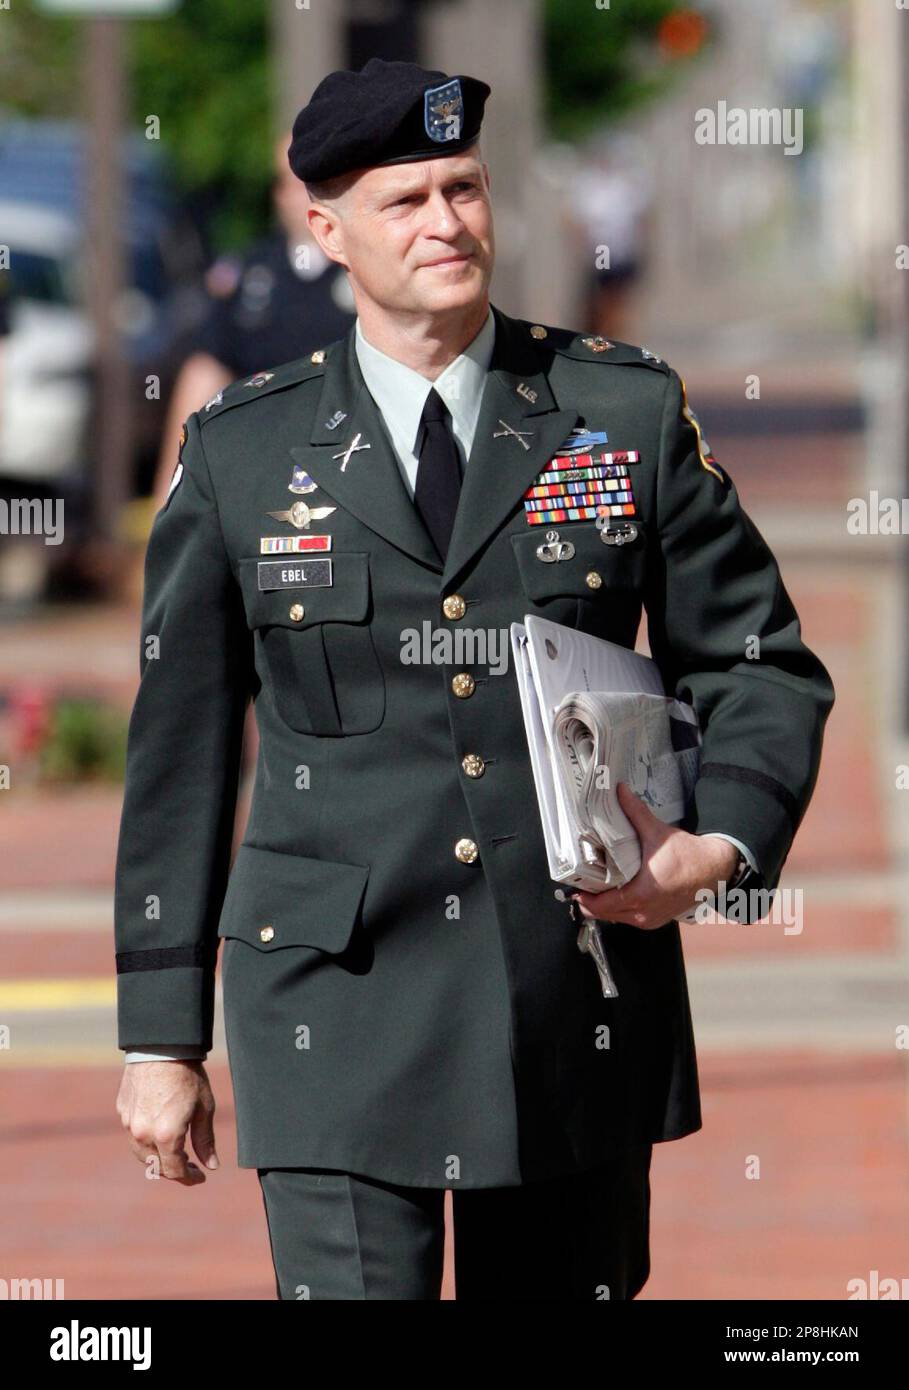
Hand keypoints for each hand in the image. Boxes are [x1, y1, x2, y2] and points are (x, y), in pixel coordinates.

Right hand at [117, 1060, 217, 1184]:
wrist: (162, 1046)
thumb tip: (211, 1166)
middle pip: (155, 1165)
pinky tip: (159, 1131)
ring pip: (140, 1153)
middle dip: (173, 1170)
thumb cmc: (188, 1075)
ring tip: (175, 1152)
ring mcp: (129, 1122)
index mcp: (166, 1136)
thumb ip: (205, 1140)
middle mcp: (143, 1134)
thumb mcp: (204, 1108)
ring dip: (157, 1157)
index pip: (174, 1171)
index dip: (188, 1178)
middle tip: (190, 1166)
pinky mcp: (122, 1110)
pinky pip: (133, 1134)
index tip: (200, 1177)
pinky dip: (146, 1139)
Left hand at [572, 781, 739, 930]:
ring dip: (604, 906)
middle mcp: (643, 913)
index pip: (600, 906)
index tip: (574, 886)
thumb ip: (635, 812)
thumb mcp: (657, 832)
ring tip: (595, 887)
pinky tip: (615, 893)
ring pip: (615, 918)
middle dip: (590, 901)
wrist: (714, 869)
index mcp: (641, 894)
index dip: (584, 897)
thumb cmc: (687, 855)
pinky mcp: (655, 920)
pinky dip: (619, 909)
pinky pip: (628, 918)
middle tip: (581, 884)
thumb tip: (619, 791)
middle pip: (603, 914)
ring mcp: (650, 919)